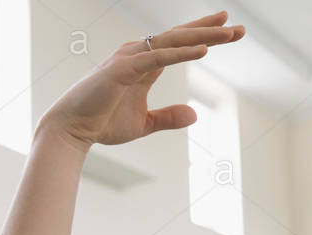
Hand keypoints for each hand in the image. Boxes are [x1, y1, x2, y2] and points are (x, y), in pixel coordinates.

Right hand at [38, 11, 244, 149]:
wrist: (73, 130)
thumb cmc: (102, 124)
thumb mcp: (144, 123)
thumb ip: (168, 118)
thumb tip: (194, 116)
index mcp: (143, 64)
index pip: (179, 44)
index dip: (204, 36)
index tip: (229, 31)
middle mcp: (137, 55)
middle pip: (180, 37)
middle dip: (209, 30)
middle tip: (238, 27)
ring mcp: (130, 59)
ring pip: (173, 42)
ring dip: (202, 36)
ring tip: (229, 33)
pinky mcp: (123, 69)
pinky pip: (158, 58)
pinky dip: (181, 53)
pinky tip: (203, 50)